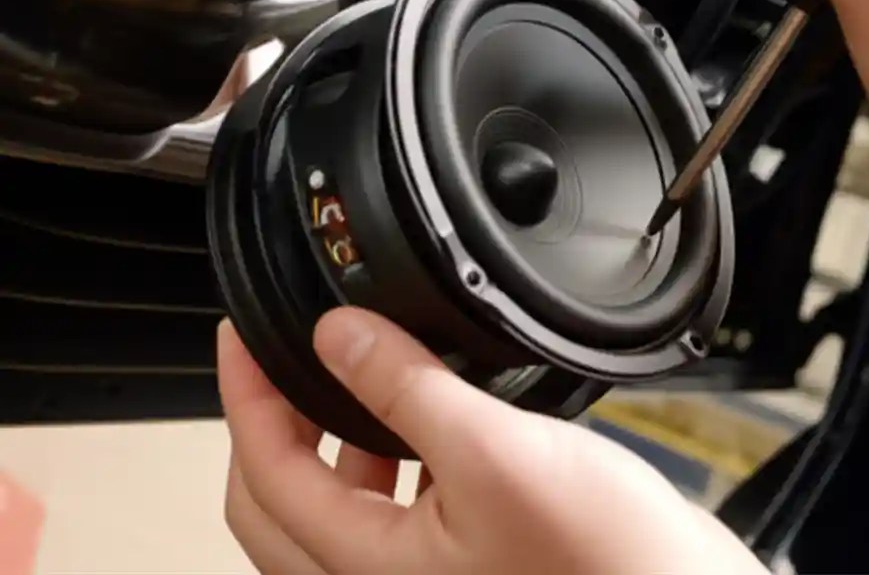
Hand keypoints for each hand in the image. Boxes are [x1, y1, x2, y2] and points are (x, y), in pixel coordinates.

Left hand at [217, 308, 766, 574]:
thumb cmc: (608, 561)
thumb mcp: (497, 455)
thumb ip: (408, 391)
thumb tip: (338, 336)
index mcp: (372, 570)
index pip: (266, 478)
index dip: (246, 397)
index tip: (242, 338)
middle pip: (282, 506)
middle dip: (272, 425)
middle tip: (278, 358)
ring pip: (337, 511)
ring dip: (330, 444)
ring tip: (348, 381)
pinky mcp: (469, 564)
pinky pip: (394, 512)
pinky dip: (388, 461)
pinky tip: (428, 424)